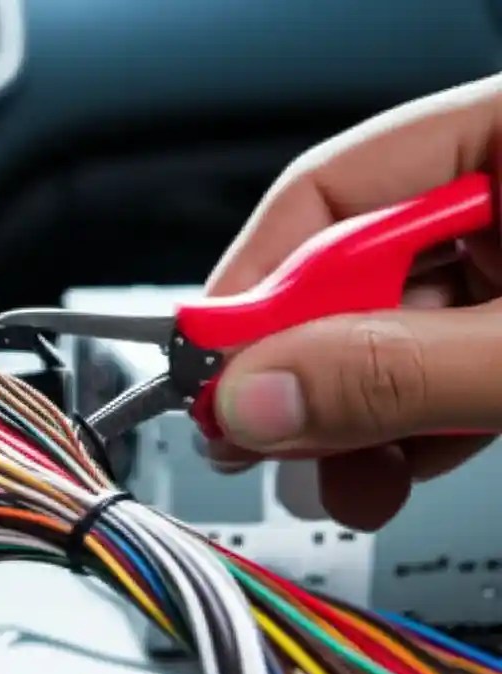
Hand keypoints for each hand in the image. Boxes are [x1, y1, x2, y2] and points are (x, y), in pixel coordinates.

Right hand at [201, 73, 501, 530]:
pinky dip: (405, 430)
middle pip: (347, 274)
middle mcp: (501, 188)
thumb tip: (254, 399)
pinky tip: (386, 473)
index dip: (254, 284)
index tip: (206, 369)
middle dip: (304, 374)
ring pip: (386, 334)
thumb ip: (395, 372)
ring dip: (348, 422)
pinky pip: (437, 370)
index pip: (327, 189)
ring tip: (336, 482)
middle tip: (257, 437)